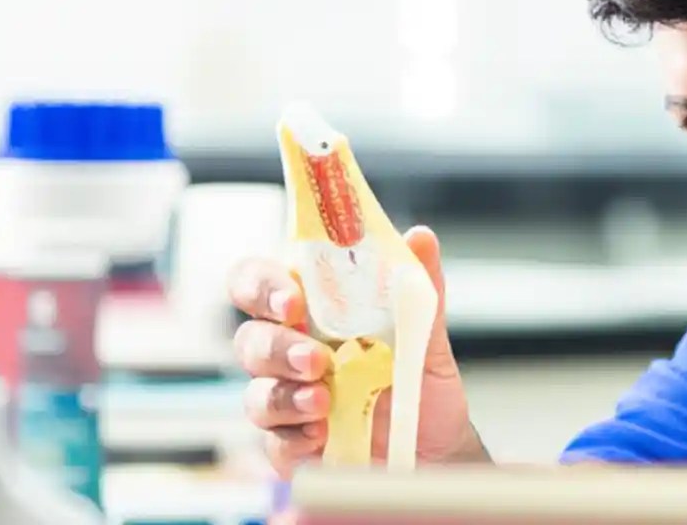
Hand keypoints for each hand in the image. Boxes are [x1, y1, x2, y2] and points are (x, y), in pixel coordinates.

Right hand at [228, 225, 488, 477]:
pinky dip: (295, 436)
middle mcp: (291, 353)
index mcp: (314, 314)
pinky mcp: (291, 445)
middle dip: (276, 346)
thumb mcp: (428, 337)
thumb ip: (420, 288)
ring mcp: (287, 400)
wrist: (437, 451)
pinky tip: (321, 435)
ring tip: (322, 401)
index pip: (261, 283)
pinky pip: (274, 440)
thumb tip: (421, 236)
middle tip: (314, 358)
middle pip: (249, 338)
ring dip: (285, 394)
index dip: (262, 285)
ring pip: (256, 392)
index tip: (292, 300)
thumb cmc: (422, 388)